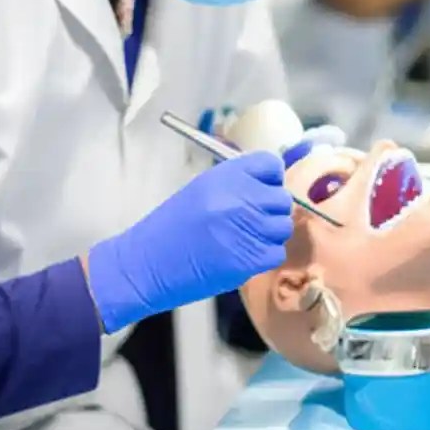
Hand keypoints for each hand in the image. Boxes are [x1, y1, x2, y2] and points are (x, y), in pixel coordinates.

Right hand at [85, 152, 292, 332]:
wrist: (146, 264)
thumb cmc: (171, 228)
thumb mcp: (201, 190)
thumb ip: (236, 183)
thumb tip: (270, 184)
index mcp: (226, 176)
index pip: (271, 164)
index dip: (270, 179)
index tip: (262, 190)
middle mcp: (239, 197)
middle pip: (282, 198)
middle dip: (270, 211)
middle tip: (249, 222)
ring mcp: (247, 227)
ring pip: (282, 227)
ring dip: (268, 236)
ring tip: (241, 240)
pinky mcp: (249, 258)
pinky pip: (275, 253)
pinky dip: (263, 258)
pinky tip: (240, 256)